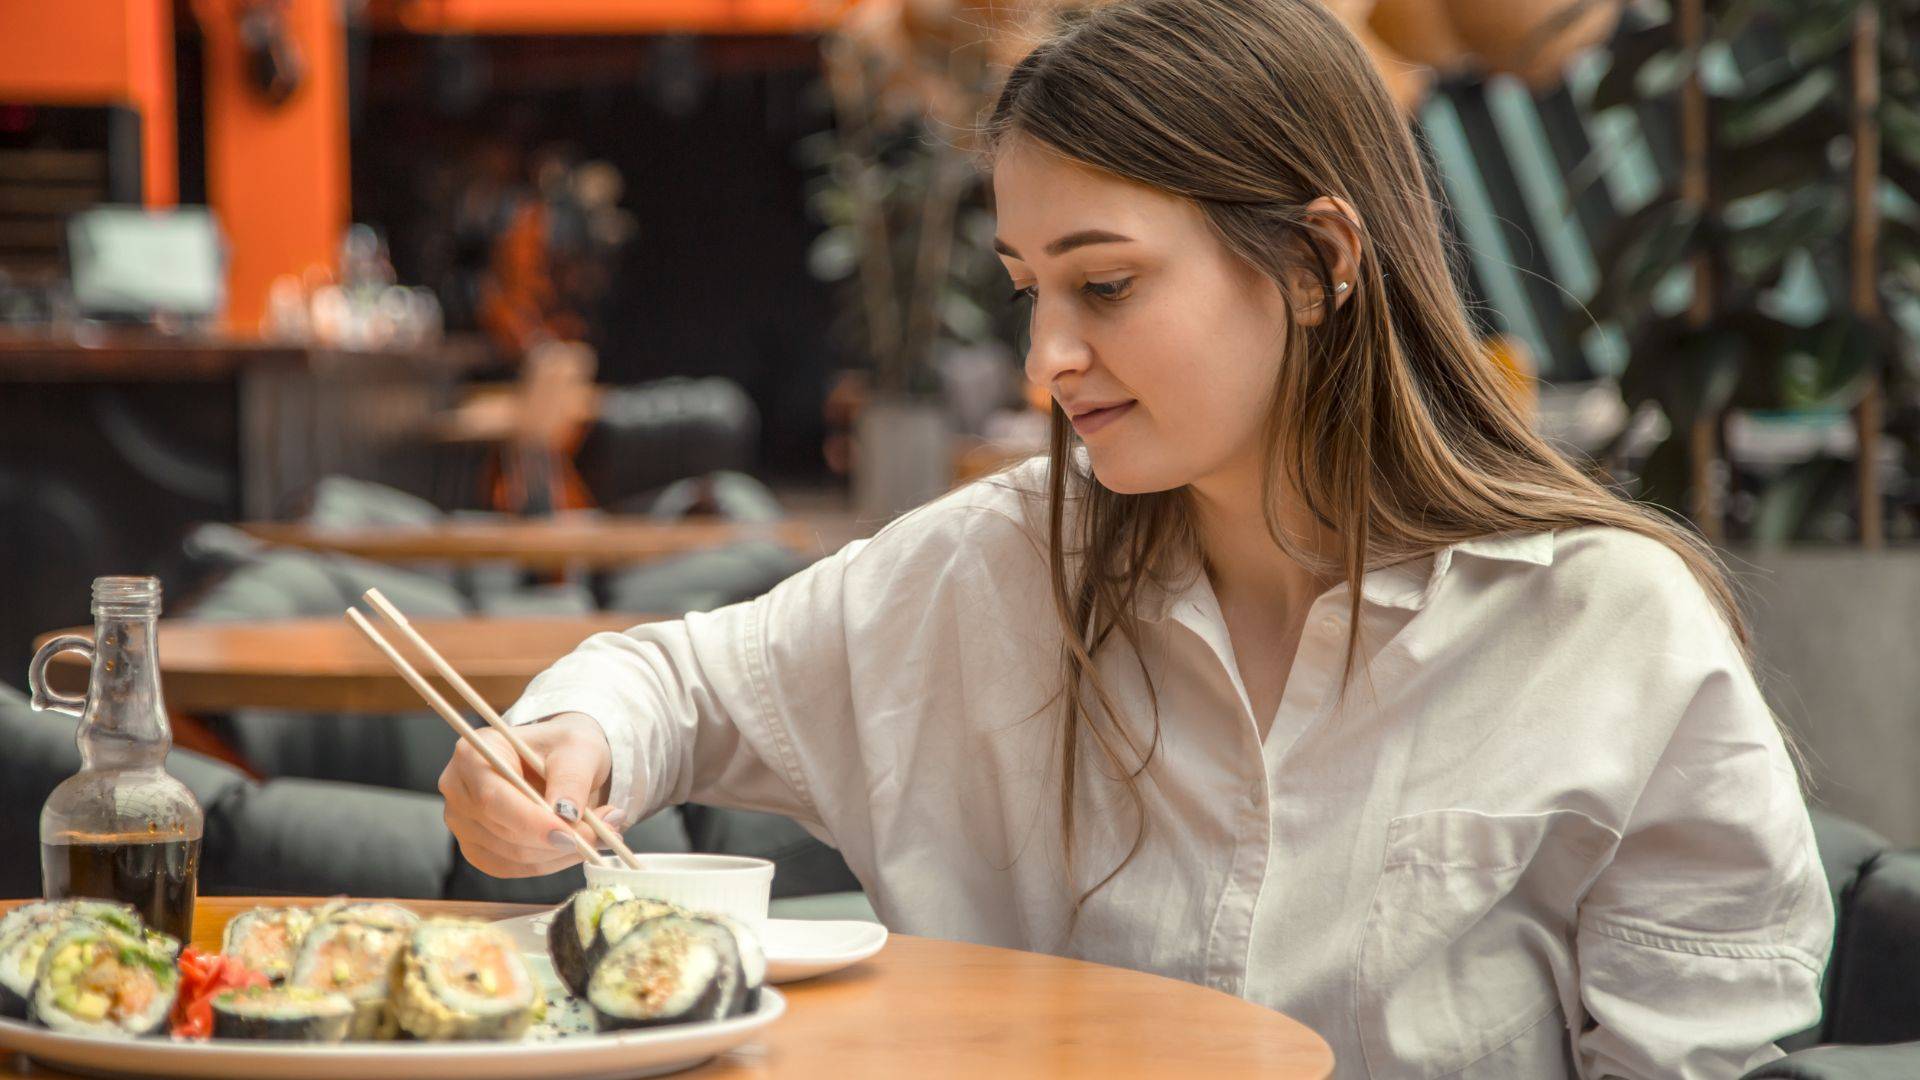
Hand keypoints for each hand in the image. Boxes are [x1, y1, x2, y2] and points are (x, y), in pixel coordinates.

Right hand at [437, 712, 621, 877]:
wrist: (561, 758)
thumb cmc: (564, 747)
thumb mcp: (578, 749)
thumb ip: (572, 779)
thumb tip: (566, 815)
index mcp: (473, 753)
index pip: (494, 798)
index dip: (532, 822)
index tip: (572, 836)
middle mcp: (458, 789)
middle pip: (503, 830)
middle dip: (558, 839)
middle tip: (608, 831)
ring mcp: (463, 823)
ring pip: (512, 855)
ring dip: (561, 852)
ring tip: (601, 832)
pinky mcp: (477, 848)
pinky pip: (513, 868)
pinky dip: (550, 862)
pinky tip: (575, 846)